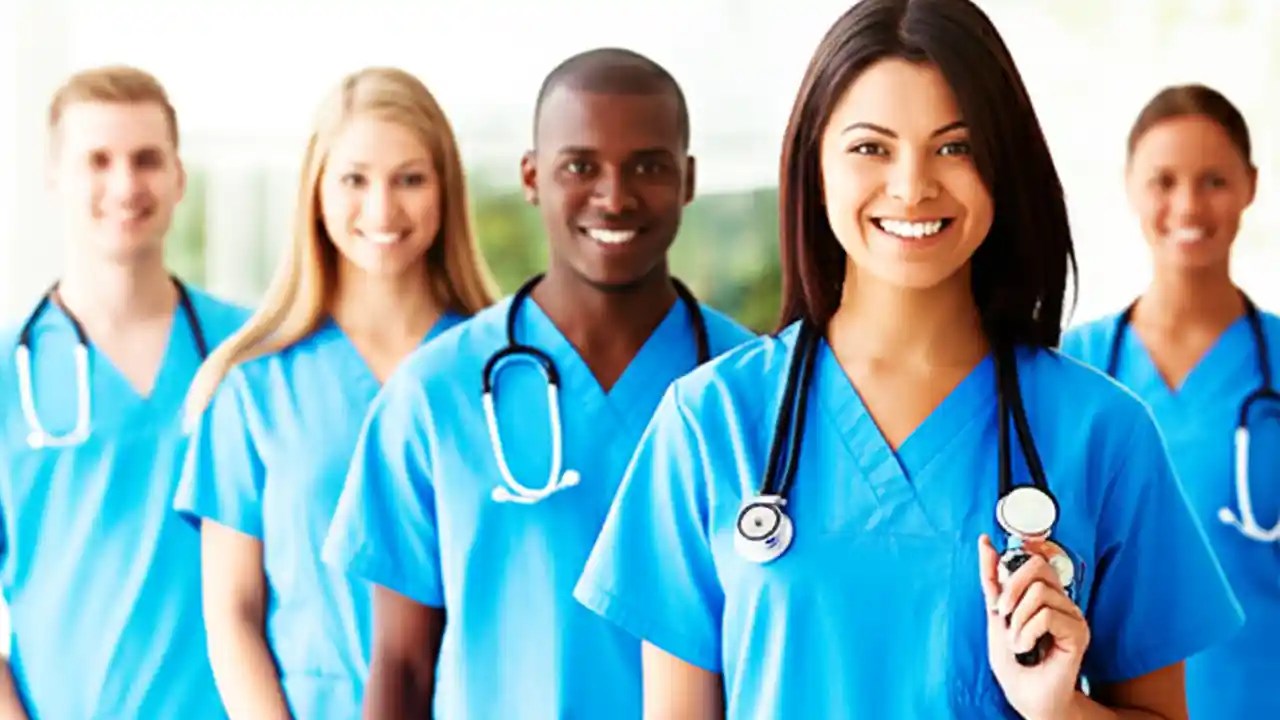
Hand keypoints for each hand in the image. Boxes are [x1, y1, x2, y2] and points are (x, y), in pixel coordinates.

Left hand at [978, 534, 1088, 719]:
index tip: (991, 573)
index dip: (1012, 564)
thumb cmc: (1014, 662)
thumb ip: (993, 583)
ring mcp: (1072, 615)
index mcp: (1043, 595)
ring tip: (1017, 641)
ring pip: (1039, 593)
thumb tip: (986, 544)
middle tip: (1002, 614)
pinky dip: (1028, 632)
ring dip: (1017, 620)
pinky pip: (1047, 615)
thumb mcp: (995, 616)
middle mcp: (1061, 601)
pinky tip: (1027, 647)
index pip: (1033, 561)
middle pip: (1038, 566)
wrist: (1027, 696)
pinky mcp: (1078, 632)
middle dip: (1011, 589)